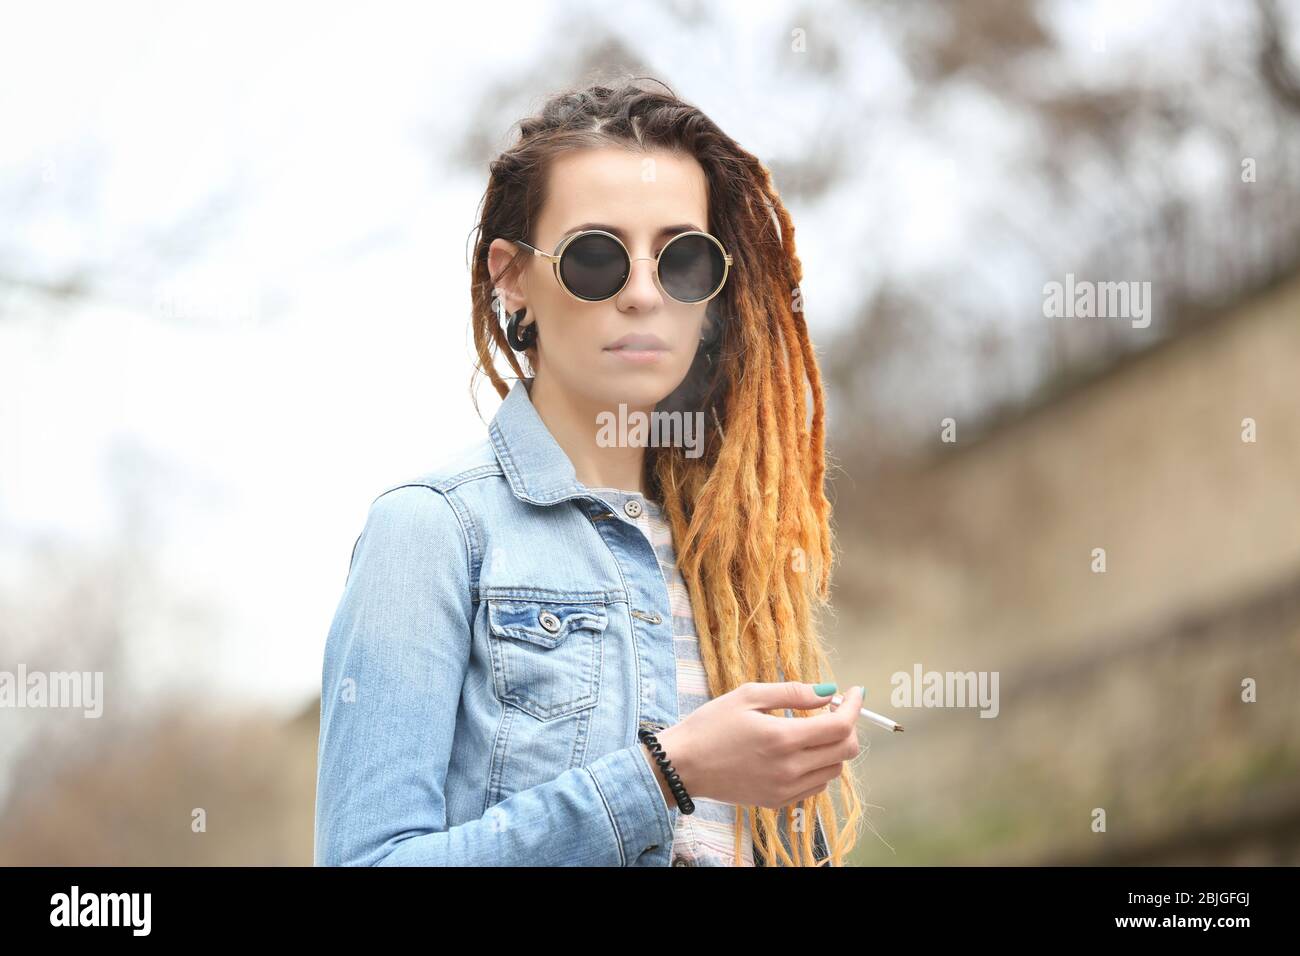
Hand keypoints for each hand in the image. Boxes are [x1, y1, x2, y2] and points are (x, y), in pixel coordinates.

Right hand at [650, 682, 862, 808]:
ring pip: (834, 770)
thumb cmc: (710, 726)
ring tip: (812, 730)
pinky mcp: (777, 801)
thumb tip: (828, 691)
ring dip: (833, 748)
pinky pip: (815, 786)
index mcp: (783, 738)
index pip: (840, 727)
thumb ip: (793, 693)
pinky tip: (799, 752)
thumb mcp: (748, 696)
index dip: (855, 707)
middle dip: (848, 726)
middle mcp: (789, 769)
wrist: (683, 766)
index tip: (855, 692)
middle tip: (833, 710)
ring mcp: (785, 789)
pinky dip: (818, 767)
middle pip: (845, 751)